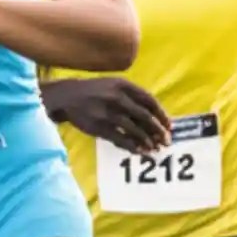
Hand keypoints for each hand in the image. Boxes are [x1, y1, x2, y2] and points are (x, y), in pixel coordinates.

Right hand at [42, 77, 171, 154]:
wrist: (66, 96)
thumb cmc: (95, 91)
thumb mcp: (113, 85)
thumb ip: (132, 95)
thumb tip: (155, 116)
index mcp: (123, 84)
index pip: (149, 100)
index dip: (162, 115)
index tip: (170, 126)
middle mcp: (117, 97)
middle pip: (145, 116)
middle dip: (159, 131)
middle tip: (167, 142)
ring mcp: (107, 113)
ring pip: (135, 130)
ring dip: (148, 141)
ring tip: (155, 149)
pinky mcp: (99, 127)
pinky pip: (121, 139)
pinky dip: (133, 147)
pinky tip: (140, 152)